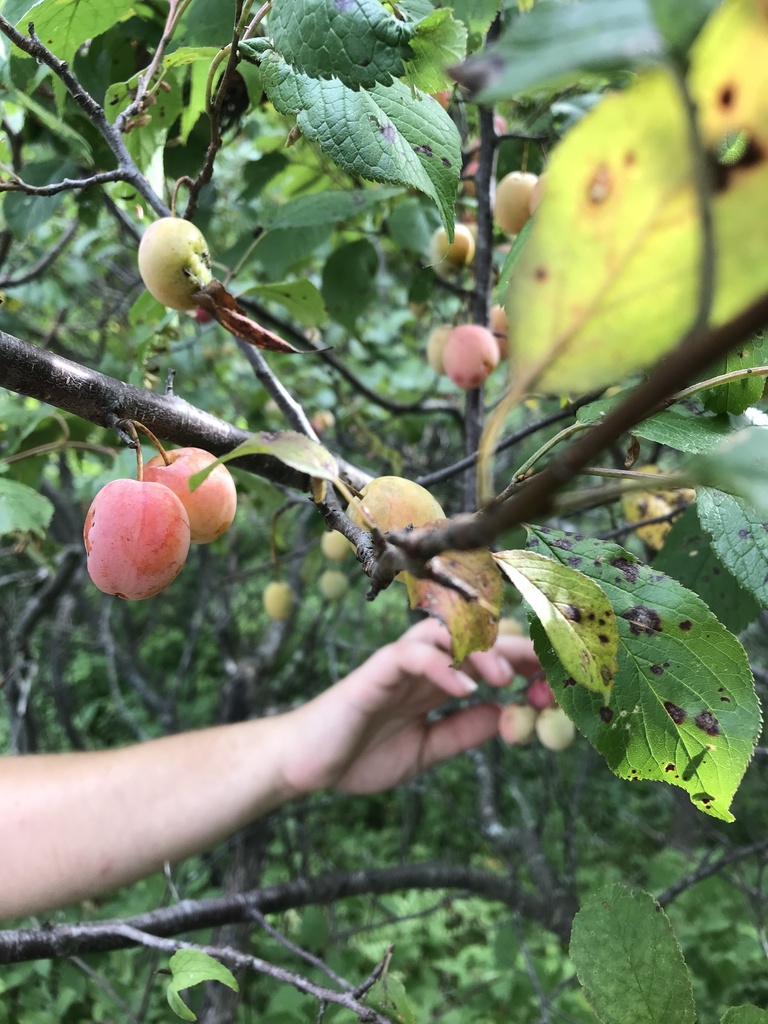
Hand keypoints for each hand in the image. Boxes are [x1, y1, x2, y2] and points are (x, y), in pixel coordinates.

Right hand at [281, 617, 541, 795]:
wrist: (305, 765)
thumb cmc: (357, 756)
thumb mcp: (424, 751)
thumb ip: (461, 732)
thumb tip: (506, 717)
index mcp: (434, 682)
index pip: (484, 658)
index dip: (521, 664)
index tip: (556, 680)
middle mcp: (421, 666)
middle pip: (474, 638)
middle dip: (513, 649)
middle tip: (546, 668)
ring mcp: (397, 664)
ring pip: (446, 635)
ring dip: (479, 651)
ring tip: (503, 679)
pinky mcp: (374, 671)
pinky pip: (412, 654)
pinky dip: (442, 667)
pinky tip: (465, 689)